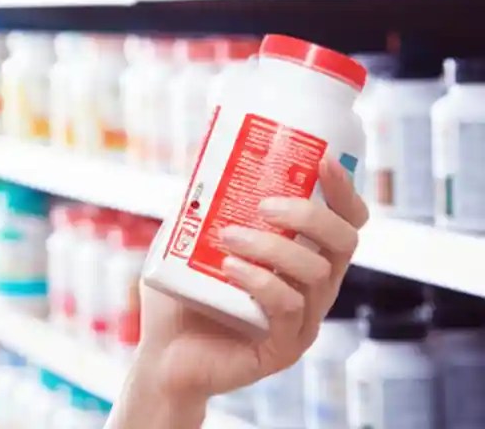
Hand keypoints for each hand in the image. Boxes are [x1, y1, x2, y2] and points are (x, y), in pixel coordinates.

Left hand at [138, 158, 368, 398]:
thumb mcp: (186, 238)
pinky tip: (230, 268)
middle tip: (265, 205)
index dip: (344, 190)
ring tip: (228, 236)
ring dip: (272, 246)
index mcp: (301, 257)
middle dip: (310, 215)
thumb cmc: (180, 294)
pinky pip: (288, 308)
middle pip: (344, 242)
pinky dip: (260, 281)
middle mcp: (312, 288)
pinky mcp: (285, 348)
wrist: (161, 354)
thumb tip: (201, 153)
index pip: (344, 221)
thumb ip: (200, 202)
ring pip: (314, 273)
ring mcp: (303, 320)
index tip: (322, 160)